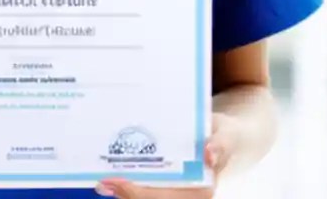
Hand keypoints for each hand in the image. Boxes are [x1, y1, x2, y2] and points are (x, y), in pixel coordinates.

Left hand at [96, 113, 235, 197]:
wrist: (219, 136)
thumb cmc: (220, 135)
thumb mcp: (225, 134)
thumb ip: (220, 143)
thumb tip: (209, 154)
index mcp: (201, 188)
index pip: (167, 198)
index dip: (139, 193)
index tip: (116, 182)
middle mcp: (185, 195)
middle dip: (126, 196)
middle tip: (102, 183)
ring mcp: (171, 193)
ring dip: (122, 195)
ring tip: (100, 182)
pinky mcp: (160, 187)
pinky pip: (141, 193)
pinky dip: (124, 189)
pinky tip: (107, 178)